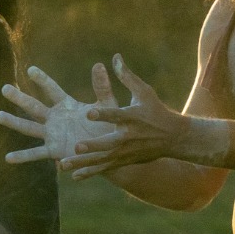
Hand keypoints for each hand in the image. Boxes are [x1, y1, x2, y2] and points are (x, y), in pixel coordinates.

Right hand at [0, 65, 122, 170]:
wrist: (111, 149)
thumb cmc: (109, 125)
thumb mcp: (107, 105)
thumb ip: (101, 87)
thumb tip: (99, 64)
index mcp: (67, 105)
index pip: (52, 90)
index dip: (42, 80)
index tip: (30, 70)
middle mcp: (55, 118)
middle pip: (34, 107)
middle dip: (19, 98)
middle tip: (5, 88)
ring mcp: (52, 134)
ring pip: (29, 128)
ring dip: (14, 122)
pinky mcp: (54, 150)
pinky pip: (36, 153)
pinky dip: (22, 156)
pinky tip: (8, 158)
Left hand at [68, 56, 184, 178]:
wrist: (173, 138)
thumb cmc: (155, 110)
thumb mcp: (144, 92)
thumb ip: (126, 76)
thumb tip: (114, 57)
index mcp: (132, 117)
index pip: (116, 115)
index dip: (103, 114)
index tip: (88, 112)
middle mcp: (128, 136)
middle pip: (108, 142)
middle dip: (93, 145)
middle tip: (76, 145)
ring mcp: (125, 152)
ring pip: (101, 159)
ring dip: (82, 162)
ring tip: (62, 165)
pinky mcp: (123, 160)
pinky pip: (104, 168)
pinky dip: (89, 172)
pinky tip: (73, 176)